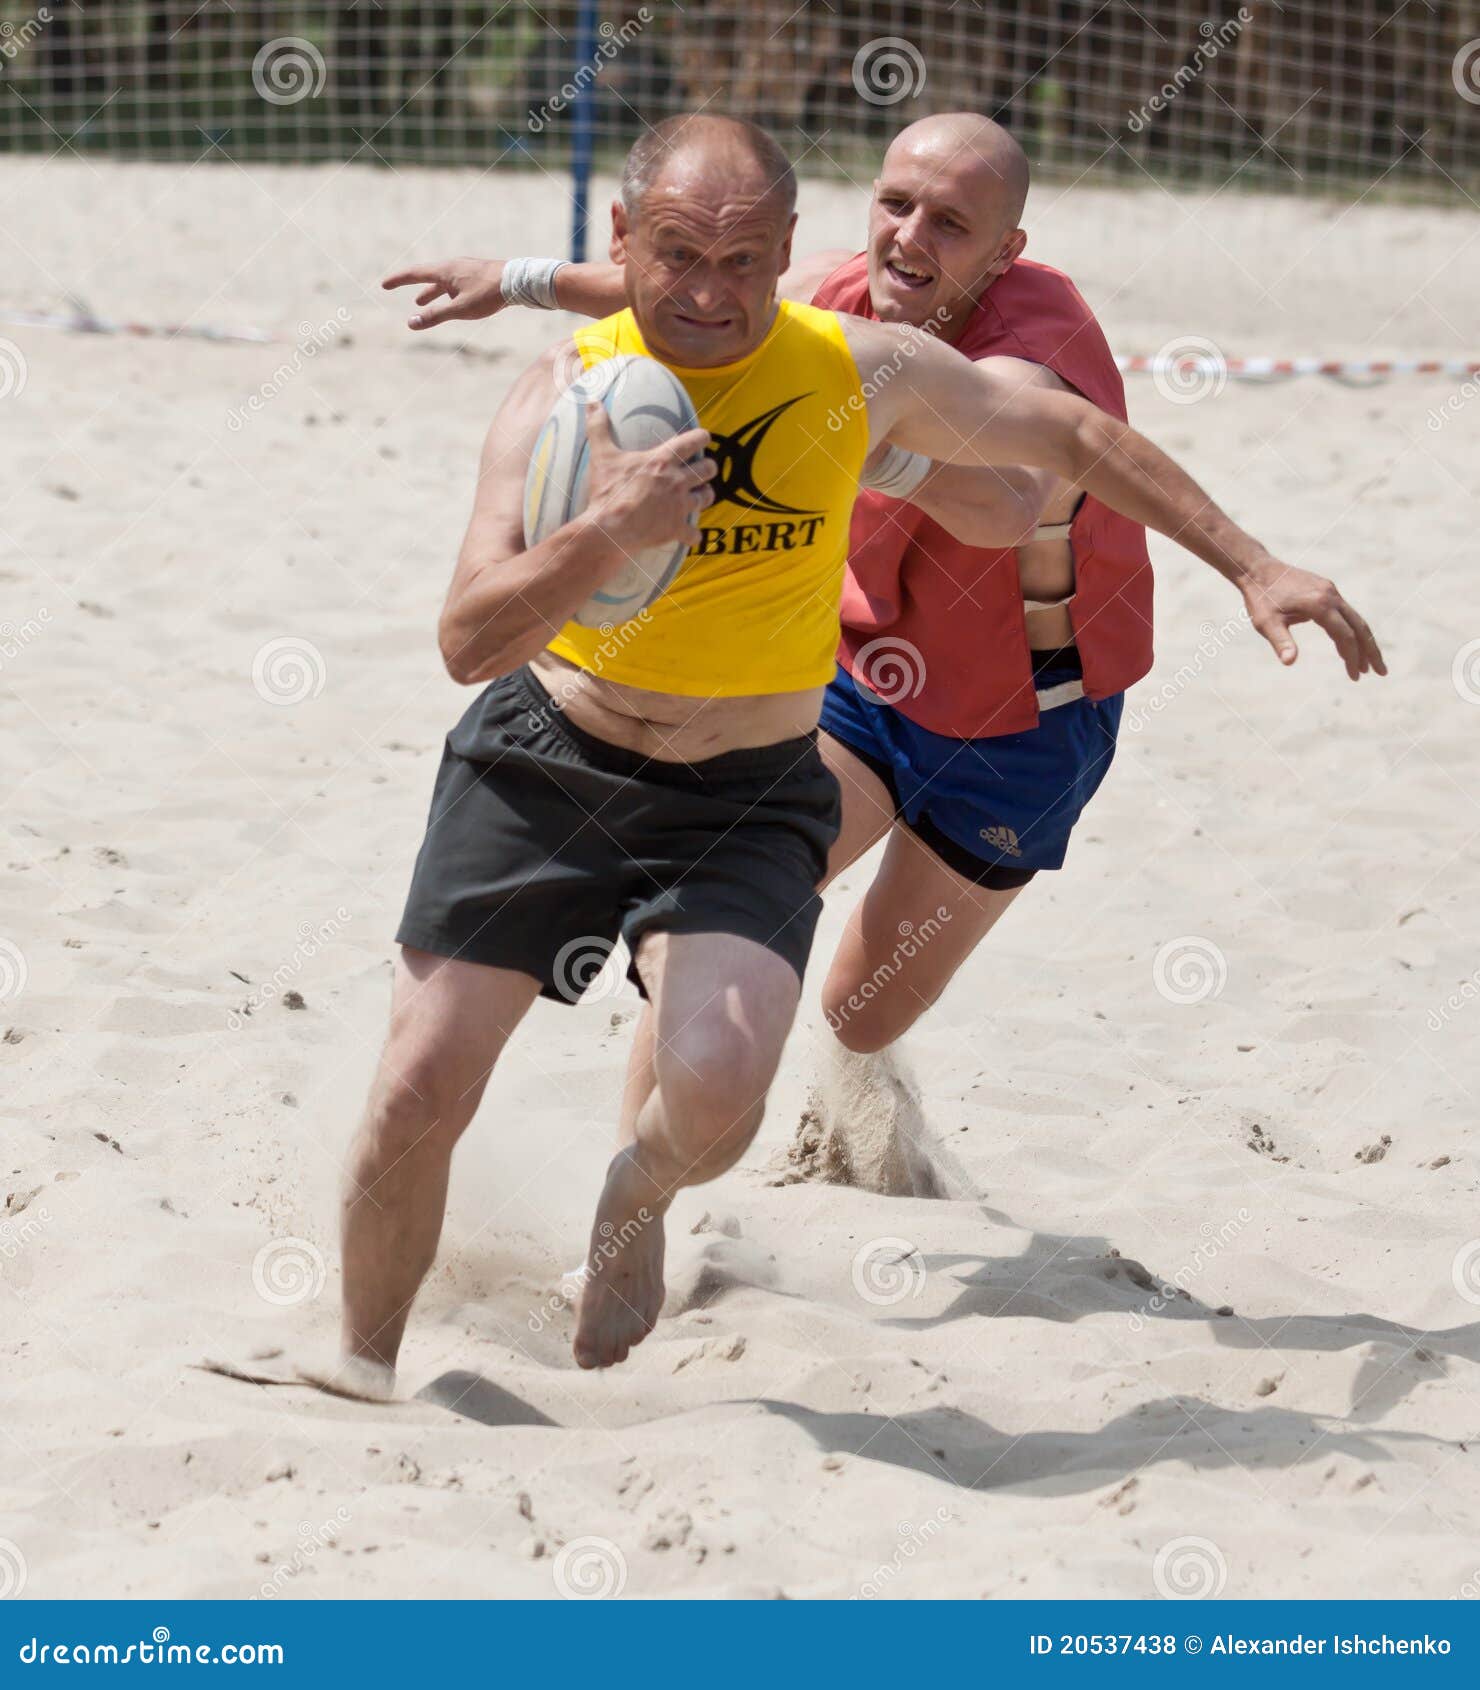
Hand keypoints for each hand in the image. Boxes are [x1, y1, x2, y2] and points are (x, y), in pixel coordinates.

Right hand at [382, 258, 506, 329]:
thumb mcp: (460, 309)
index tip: (384, 284)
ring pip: (441, 281)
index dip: (398, 279)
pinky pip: (454, 283)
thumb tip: (411, 322)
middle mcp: (452, 266)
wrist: (517, 281)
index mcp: (445, 270)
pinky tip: (451, 301)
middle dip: (411, 285)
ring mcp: (465, 269)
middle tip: (397, 290)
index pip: (414, 273)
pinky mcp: (476, 274)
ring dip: (430, 292)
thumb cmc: (489, 294)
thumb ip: (435, 316)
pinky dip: (446, 293)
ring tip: (421, 302)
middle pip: (426, 275)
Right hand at [582, 403, 714, 555]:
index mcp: (663, 460)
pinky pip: (693, 533)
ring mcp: (679, 507)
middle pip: (707, 469)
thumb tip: (592, 402)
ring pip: (706, 498)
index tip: (705, 437)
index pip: (692, 441)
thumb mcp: (602, 456)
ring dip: (705, 496)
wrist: (610, 528)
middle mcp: (677, 481)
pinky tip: (692, 535)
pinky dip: (693, 535)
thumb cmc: (608, 490)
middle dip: (709, 467)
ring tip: (702, 496)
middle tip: (706, 468)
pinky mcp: (675, 529)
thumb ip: (599, 428)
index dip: (703, 437)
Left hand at [1239, 558, 1385, 680]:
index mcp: (1320, 605)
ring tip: (1367, 664)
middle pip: (1360, 627)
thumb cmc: (1260, 598)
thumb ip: (1280, 641)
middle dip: (1371, 651)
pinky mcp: (1327, 590)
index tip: (1355, 676)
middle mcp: (1331, 596)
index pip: (1345, 636)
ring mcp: (1331, 591)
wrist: (1258, 569)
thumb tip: (1290, 662)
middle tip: (1381, 672)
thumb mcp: (1265, 623)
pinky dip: (1352, 630)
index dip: (1352, 657)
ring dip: (1364, 642)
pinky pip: (1346, 613)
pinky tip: (1349, 644)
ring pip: (1355, 619)